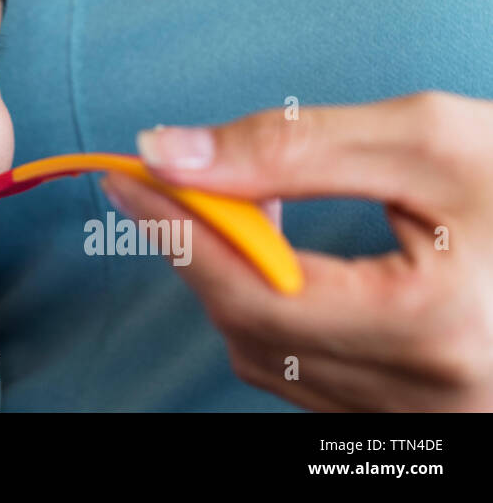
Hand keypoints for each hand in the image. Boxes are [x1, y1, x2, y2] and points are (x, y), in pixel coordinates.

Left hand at [101, 91, 492, 410]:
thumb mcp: (428, 140)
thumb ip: (290, 147)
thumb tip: (171, 150)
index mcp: (437, 330)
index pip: (256, 292)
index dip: (178, 231)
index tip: (128, 174)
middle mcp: (434, 401)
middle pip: (254, 334)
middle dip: (197, 251)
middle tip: (169, 180)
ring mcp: (432, 424)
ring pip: (273, 365)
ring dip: (231, 283)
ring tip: (234, 207)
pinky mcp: (426, 422)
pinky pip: (311, 381)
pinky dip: (273, 318)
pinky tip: (278, 260)